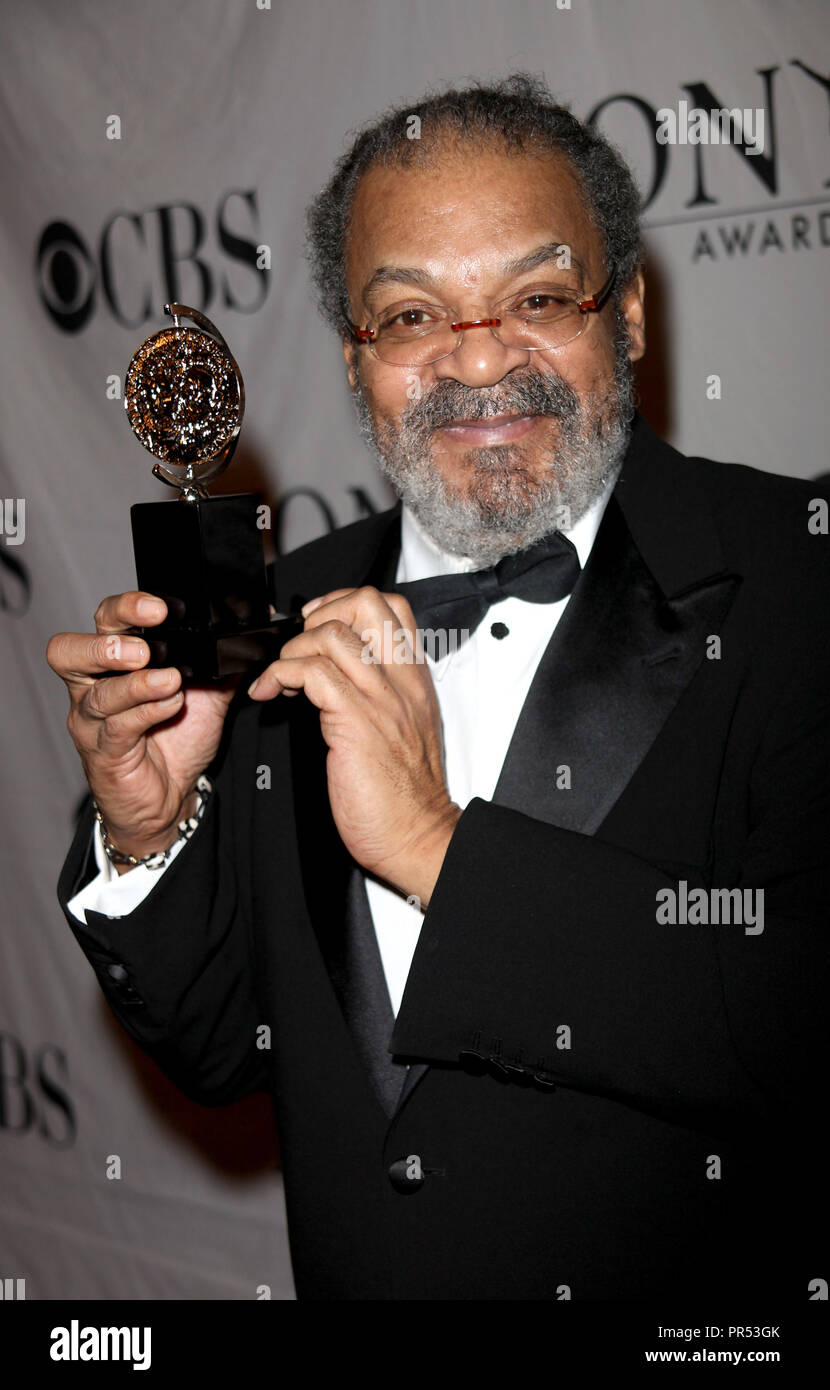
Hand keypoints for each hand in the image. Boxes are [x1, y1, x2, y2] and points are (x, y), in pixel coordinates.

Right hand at [47, 591, 238, 867]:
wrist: (170, 798)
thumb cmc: (177, 741)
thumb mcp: (208, 694)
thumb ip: (223, 663)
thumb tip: (253, 633)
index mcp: (113, 662)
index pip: (105, 621)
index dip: (125, 608)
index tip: (160, 607)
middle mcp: (92, 687)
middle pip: (71, 650)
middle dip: (110, 643)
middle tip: (145, 648)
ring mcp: (93, 722)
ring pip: (98, 693)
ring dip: (137, 683)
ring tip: (170, 680)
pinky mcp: (104, 752)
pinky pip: (118, 728)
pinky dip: (147, 712)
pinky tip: (170, 705)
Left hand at [247, 586, 460, 904]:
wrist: (418, 837)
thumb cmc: (406, 795)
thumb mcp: (405, 728)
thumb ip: (382, 694)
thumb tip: (340, 673)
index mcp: (415, 679)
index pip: (391, 606)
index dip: (345, 602)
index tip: (319, 625)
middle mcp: (401, 681)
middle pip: (366, 601)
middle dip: (321, 610)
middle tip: (300, 642)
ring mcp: (380, 699)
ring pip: (332, 633)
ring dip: (293, 648)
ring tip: (281, 675)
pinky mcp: (355, 722)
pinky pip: (311, 673)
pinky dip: (280, 674)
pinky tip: (270, 693)